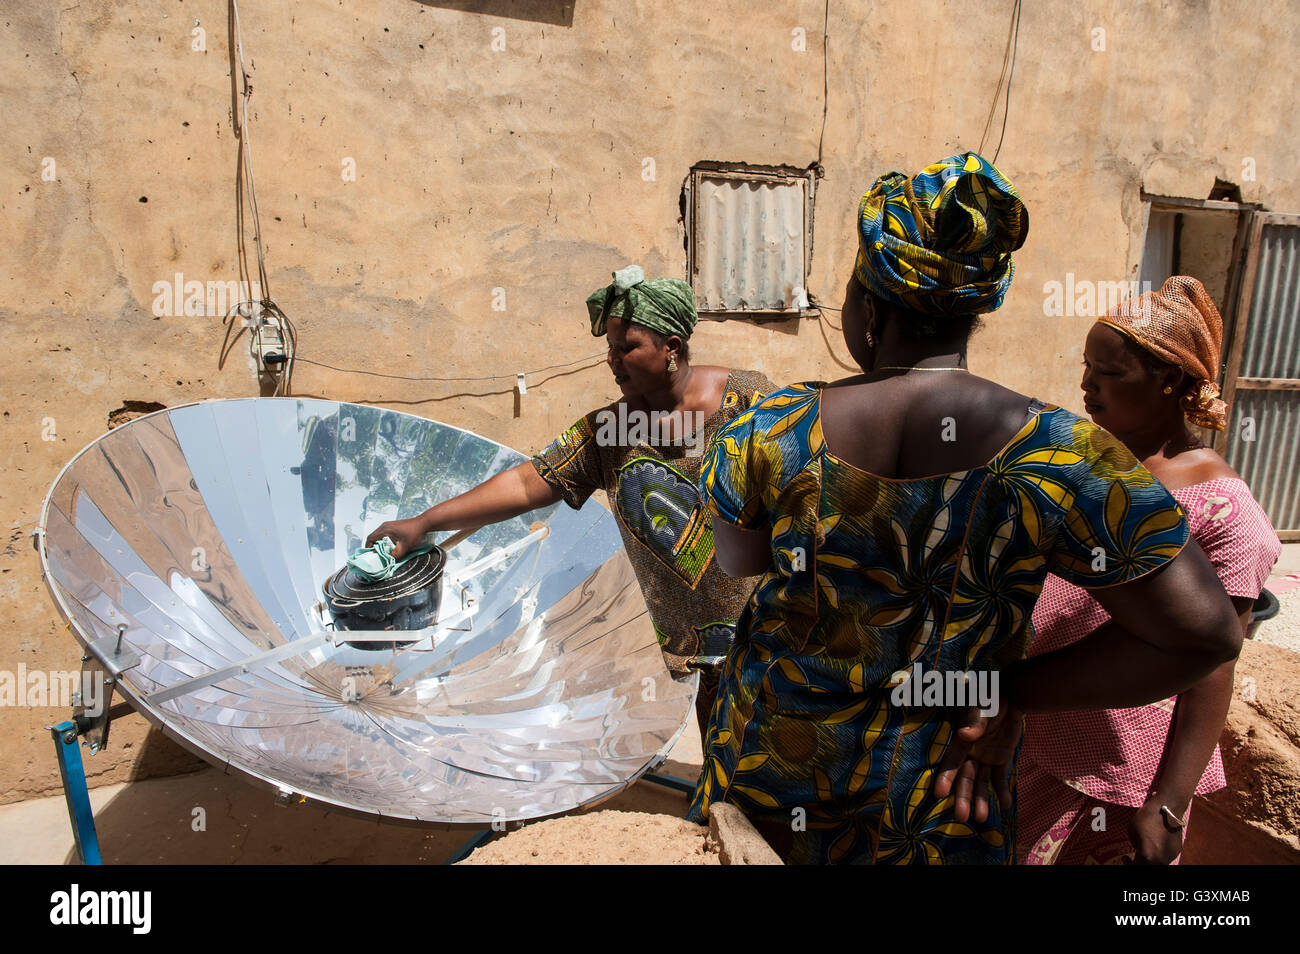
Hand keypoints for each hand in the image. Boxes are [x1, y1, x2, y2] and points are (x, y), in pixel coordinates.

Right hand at [364, 517, 428, 558]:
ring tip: (382, 552)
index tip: (370, 555)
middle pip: (373, 537)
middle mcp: (384, 526)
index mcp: (385, 529)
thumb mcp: (405, 547)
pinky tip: (389, 546)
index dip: (368, 547)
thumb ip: (395, 556)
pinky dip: (383, 540)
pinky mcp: (393, 526)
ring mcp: (388, 525)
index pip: (370, 538)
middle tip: (376, 555)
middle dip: (373, 547)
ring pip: (378, 535)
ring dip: (379, 544)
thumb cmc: (414, 533)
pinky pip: (384, 534)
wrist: (423, 523)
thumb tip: (389, 561)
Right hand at [934, 702, 1023, 823]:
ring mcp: (987, 757)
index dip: (945, 778)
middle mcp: (971, 753)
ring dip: (981, 800)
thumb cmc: (990, 696)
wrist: (1012, 694)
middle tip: (962, 817)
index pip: (952, 762)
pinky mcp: (1002, 758)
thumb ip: (974, 721)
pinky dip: (1002, 791)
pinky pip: (1001, 778)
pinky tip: (1004, 805)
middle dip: (963, 797)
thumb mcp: (982, 705)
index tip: (939, 794)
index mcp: (962, 741)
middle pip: (965, 778)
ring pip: (982, 782)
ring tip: (982, 818)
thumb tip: (964, 735)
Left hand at [1126, 798, 1184, 864]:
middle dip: (1140, 863)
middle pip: (1149, 867)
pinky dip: (1159, 854)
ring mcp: (1171, 855)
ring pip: (1158, 863)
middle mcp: (1161, 859)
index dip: (1129, 864)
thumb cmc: (1146, 818)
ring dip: (1150, 860)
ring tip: (1145, 850)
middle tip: (1133, 858)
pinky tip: (1155, 845)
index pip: (1137, 867)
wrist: (1167, 808)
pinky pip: (1166, 857)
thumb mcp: (1132, 831)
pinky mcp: (1177, 850)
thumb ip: (1135, 845)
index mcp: (1148, 856)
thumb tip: (1138, 850)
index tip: (1125, 858)